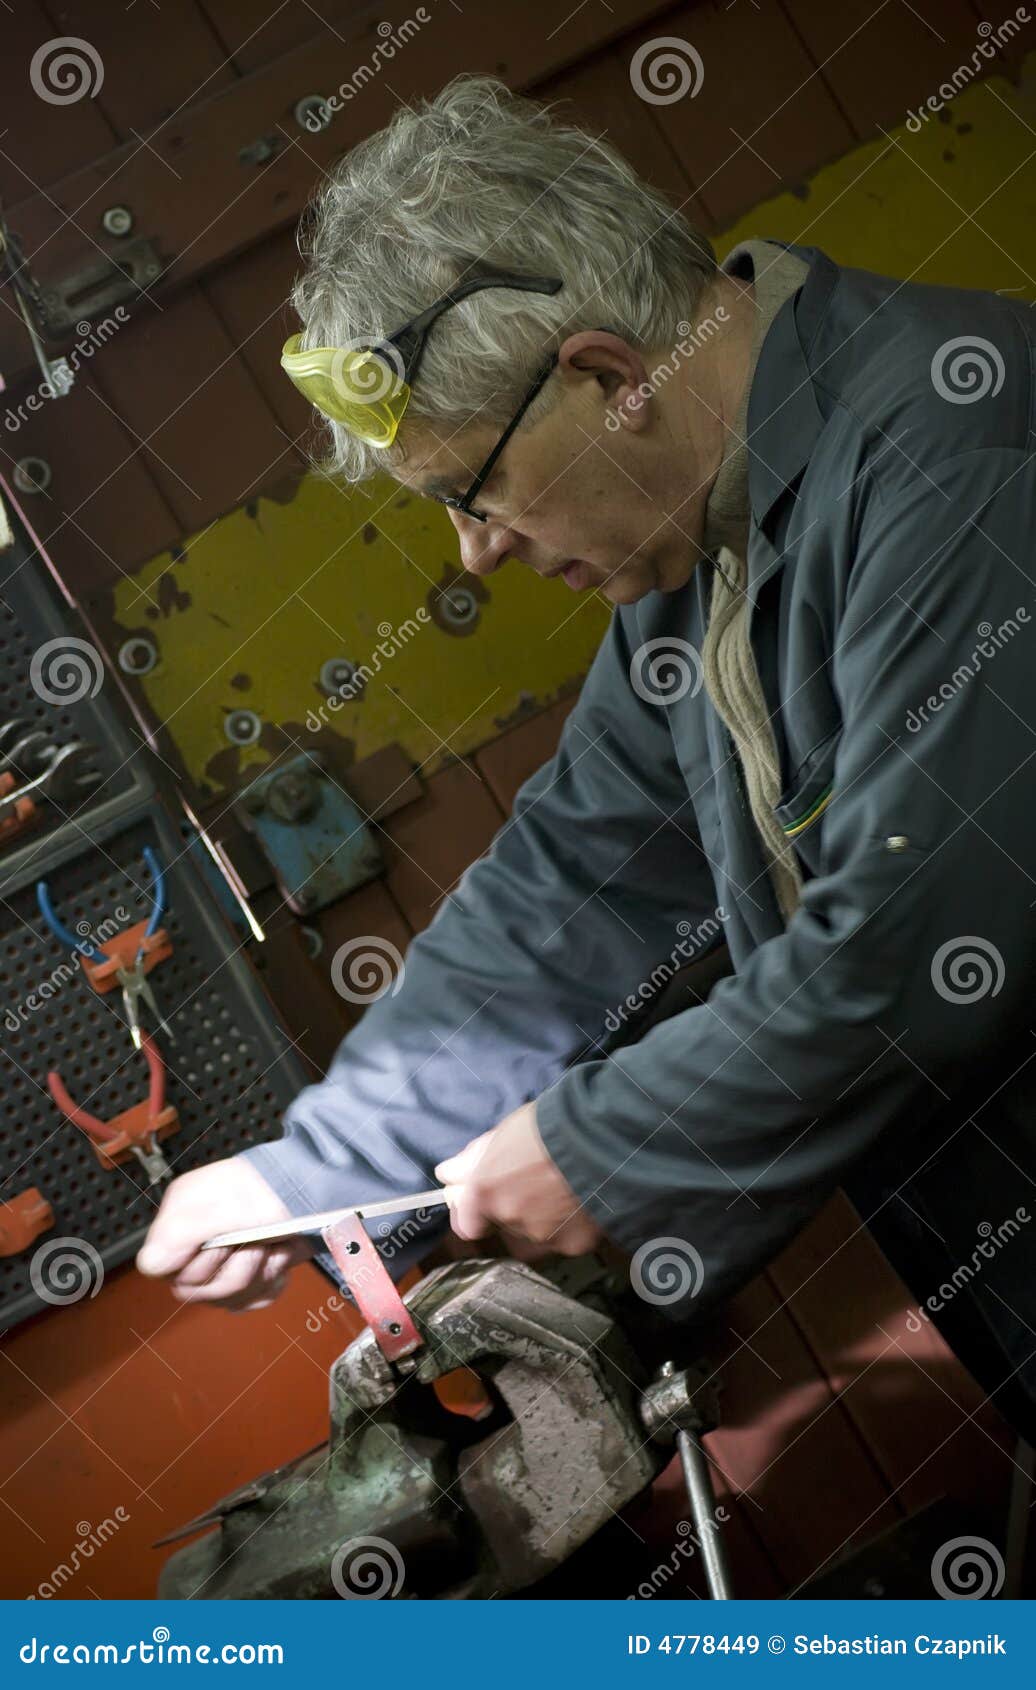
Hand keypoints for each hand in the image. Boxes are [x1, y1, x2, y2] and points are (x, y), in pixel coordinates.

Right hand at [136, 1157, 308, 1310]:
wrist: (298, 1191)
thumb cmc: (257, 1188)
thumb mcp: (218, 1201)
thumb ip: (180, 1232)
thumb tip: (149, 1265)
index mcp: (175, 1231)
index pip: (159, 1270)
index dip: (192, 1261)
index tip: (217, 1242)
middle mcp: (193, 1256)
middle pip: (195, 1292)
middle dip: (233, 1265)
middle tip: (250, 1237)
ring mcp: (219, 1275)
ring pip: (229, 1299)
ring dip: (258, 1270)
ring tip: (267, 1243)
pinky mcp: (247, 1287)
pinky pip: (254, 1300)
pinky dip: (272, 1277)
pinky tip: (276, 1255)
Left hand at [435, 1102, 601, 1257]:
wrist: (604, 1135)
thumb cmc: (552, 1126)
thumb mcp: (504, 1133)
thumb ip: (472, 1159)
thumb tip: (448, 1174)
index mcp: (484, 1192)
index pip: (466, 1226)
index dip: (476, 1216)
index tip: (486, 1204)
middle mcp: (509, 1219)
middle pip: (506, 1227)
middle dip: (516, 1210)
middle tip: (536, 1183)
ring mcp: (542, 1235)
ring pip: (537, 1236)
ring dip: (544, 1219)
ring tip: (563, 1188)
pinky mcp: (574, 1244)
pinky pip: (566, 1240)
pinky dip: (572, 1226)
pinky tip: (582, 1200)